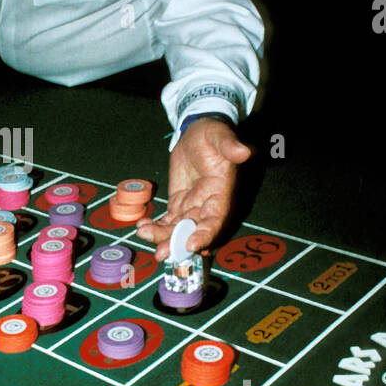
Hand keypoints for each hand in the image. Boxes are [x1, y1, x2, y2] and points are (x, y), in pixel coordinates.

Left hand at [137, 119, 250, 260]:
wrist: (197, 131)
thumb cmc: (212, 133)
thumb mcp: (220, 135)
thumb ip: (230, 146)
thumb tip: (243, 151)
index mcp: (221, 193)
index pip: (215, 220)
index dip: (205, 234)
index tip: (191, 245)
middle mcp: (208, 205)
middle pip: (194, 231)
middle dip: (178, 244)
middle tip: (162, 253)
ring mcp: (192, 206)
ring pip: (179, 229)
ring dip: (163, 237)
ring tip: (144, 234)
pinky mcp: (179, 203)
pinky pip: (168, 221)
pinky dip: (155, 227)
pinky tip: (141, 226)